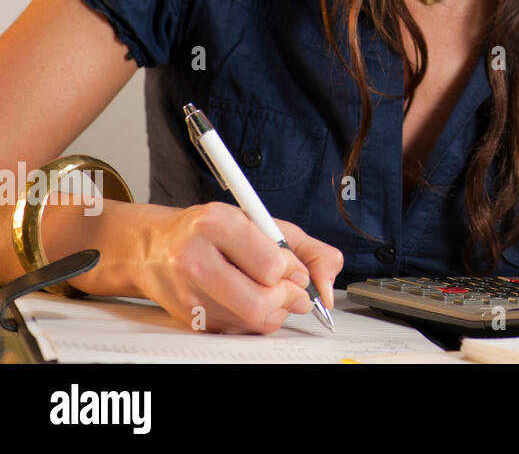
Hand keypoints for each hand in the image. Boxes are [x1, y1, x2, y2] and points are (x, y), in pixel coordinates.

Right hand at [136, 201, 343, 333]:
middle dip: (289, 299)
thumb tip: (326, 287)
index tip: (295, 268)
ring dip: (275, 311)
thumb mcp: (265, 224)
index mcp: (216, 223)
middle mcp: (194, 258)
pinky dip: (254, 319)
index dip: (294, 271)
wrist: (155, 247)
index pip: (272, 265)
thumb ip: (310, 251)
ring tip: (271, 291)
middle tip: (294, 291)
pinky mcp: (187, 318)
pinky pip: (237, 331)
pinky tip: (247, 299)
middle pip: (260, 301)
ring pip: (251, 321)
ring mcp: (187, 292)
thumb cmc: (214, 232)